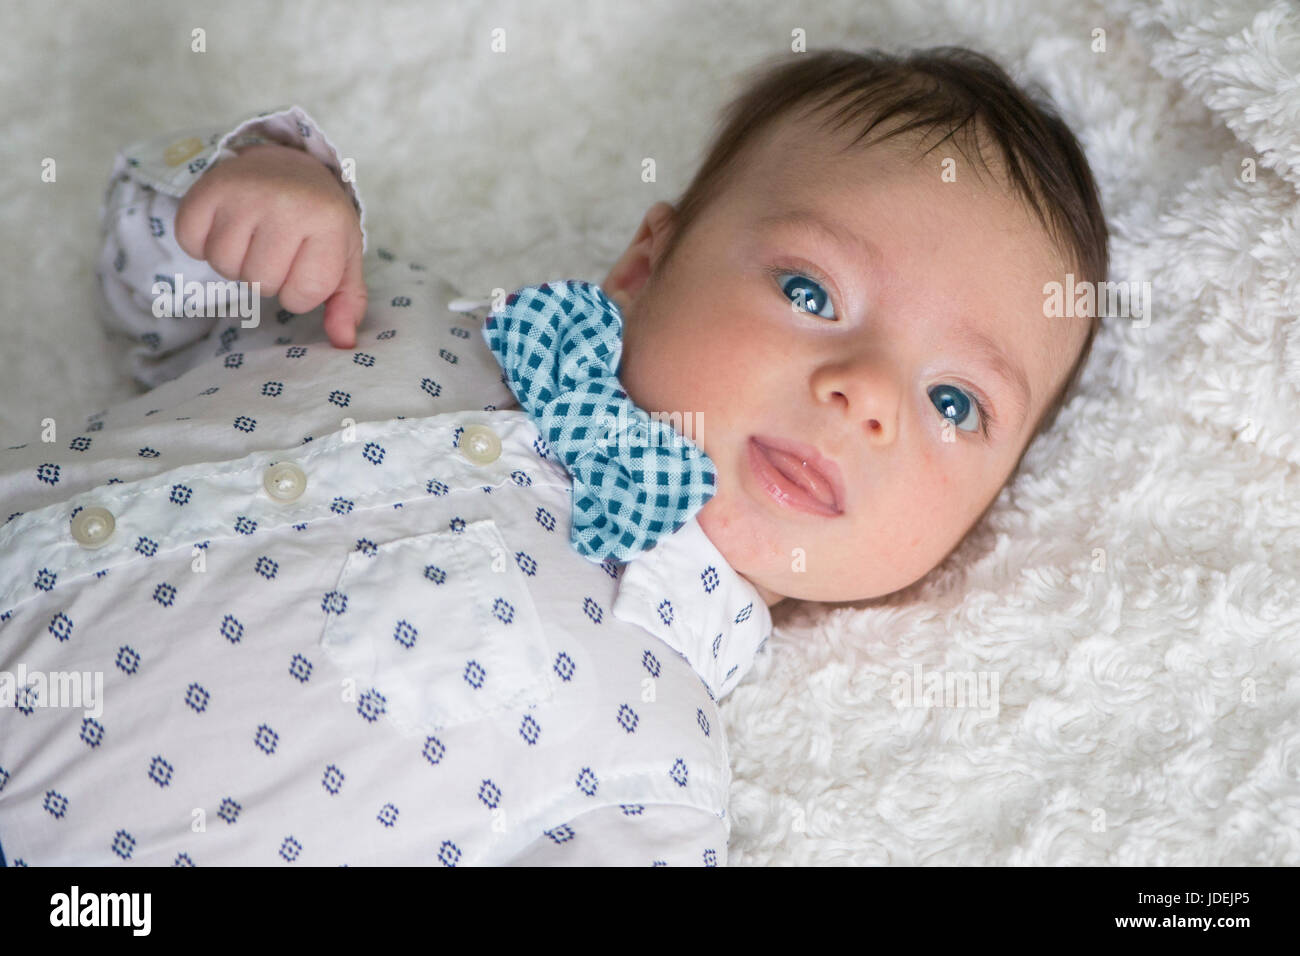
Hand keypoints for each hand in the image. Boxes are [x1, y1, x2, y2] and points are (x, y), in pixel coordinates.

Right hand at [175, 141, 366, 347]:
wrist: (289, 165)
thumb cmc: (319, 221)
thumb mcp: (343, 258)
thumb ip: (347, 302)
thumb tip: (344, 343)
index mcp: (328, 223)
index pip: (301, 295)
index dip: (299, 293)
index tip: (304, 267)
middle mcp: (286, 204)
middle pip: (259, 283)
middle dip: (266, 277)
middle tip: (277, 249)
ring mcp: (244, 193)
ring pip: (224, 265)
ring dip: (235, 261)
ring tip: (253, 236)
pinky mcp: (207, 186)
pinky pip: (191, 242)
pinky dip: (202, 242)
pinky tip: (226, 225)